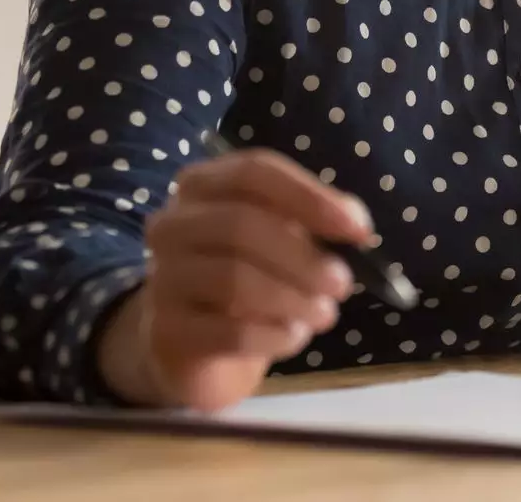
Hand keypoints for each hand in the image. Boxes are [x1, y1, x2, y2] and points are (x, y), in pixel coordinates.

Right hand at [97, 149, 371, 409]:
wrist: (193, 347)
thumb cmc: (247, 279)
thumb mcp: (281, 241)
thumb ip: (316, 223)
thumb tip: (355, 223)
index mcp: (203, 185)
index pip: (254, 172)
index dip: (310, 197)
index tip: (358, 229)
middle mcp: (172, 224)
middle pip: (241, 225)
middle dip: (303, 257)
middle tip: (342, 285)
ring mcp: (162, 277)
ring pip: (233, 279)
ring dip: (293, 299)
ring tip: (324, 314)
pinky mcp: (167, 332)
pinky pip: (229, 332)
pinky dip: (274, 335)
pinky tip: (293, 337)